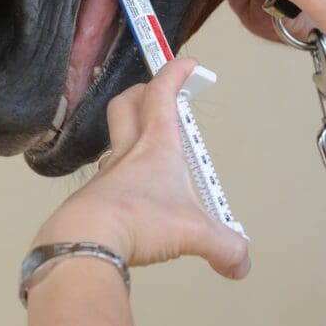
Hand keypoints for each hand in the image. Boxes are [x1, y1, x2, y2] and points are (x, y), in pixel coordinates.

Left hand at [31, 59, 250, 279]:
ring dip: (129, 136)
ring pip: (114, 141)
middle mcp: (128, 153)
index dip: (175, 73)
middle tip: (158, 94)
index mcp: (156, 146)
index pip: (163, 94)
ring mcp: (106, 175)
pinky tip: (131, 199)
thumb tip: (241, 262)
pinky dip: (120, 179)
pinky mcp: (93, 199)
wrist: (85, 242)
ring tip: (147, 151)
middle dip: (143, 92)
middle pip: (127, 104)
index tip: (187, 63)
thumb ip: (223, 247)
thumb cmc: (136, 221)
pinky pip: (107, 178)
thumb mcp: (193, 234)